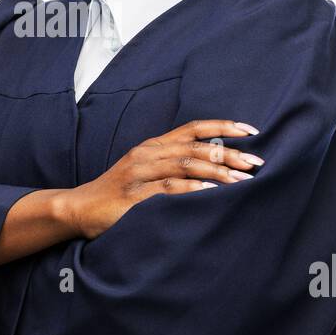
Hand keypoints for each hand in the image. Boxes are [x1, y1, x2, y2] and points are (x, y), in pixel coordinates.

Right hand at [63, 120, 263, 240]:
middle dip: (228, 153)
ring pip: (185, 165)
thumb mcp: (147, 171)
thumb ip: (174, 165)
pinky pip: (168, 189)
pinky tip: (212, 194)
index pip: (193, 128)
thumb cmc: (119, 193)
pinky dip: (192, 190)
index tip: (251, 131)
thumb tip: (215, 166)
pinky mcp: (134, 195)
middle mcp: (148, 153)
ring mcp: (140, 173)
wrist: (80, 208)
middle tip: (255, 162)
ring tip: (242, 181)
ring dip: (216, 173)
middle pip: (195, 147)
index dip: (223, 127)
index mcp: (154, 145)